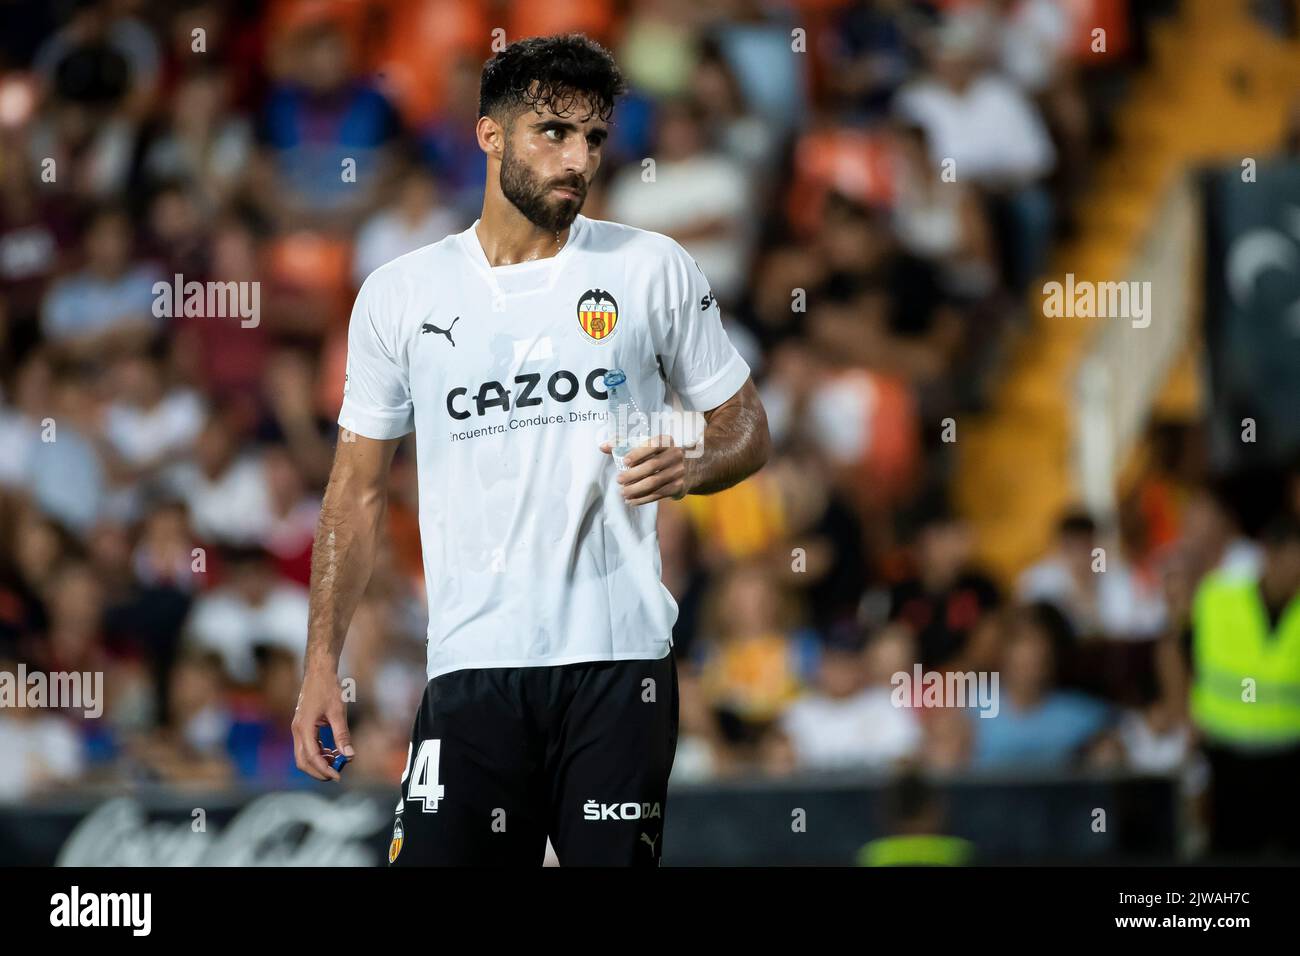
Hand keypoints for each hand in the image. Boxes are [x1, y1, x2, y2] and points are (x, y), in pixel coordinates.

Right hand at [291, 664, 353, 780]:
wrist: (319, 672)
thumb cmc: (328, 688)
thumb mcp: (338, 712)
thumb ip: (342, 735)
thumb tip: (349, 756)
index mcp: (304, 727)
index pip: (312, 757)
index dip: (324, 769)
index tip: (338, 776)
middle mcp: (297, 730)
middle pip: (302, 761)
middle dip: (318, 771)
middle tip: (336, 775)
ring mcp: (298, 729)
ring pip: (303, 755)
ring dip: (318, 762)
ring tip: (337, 761)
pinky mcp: (302, 726)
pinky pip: (307, 746)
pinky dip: (318, 753)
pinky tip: (332, 751)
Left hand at [598, 434, 690, 504]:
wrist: (687, 467)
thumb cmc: (658, 454)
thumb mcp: (646, 446)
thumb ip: (624, 444)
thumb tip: (602, 446)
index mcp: (667, 441)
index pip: (653, 445)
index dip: (638, 453)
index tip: (625, 462)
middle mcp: (675, 454)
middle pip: (652, 466)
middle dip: (633, 475)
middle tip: (619, 480)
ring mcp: (679, 471)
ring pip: (654, 482)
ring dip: (636, 490)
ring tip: (623, 493)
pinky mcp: (678, 486)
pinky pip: (658, 494)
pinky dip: (643, 499)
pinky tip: (632, 501)